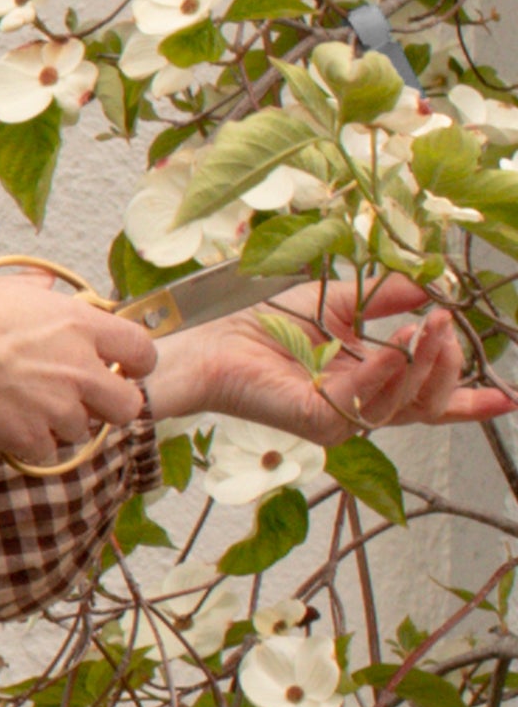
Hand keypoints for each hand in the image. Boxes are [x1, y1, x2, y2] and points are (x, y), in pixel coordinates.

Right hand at [0, 271, 158, 462]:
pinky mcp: (30, 439)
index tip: (127, 365)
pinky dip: (31, 442)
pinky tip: (10, 424)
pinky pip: (46, 450)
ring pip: (81, 430)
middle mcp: (79, 370)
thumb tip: (45, 284)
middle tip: (88, 398)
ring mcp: (57, 409)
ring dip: (63, 423)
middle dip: (112, 405)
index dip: (139, 361)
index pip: (141, 349)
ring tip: (30, 406)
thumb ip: (37, 289)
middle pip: (127, 406)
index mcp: (80, 325)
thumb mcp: (4, 287)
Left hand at [146, 275, 516, 441]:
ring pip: (404, 402)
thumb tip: (433, 286)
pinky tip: (397, 340)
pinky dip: (387, 367)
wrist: (217, 343)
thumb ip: (390, 297)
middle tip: (445, 324)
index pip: (428, 402)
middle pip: (427, 403)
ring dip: (424, 360)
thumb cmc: (268, 327)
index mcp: (371, 385)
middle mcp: (361, 409)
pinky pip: (366, 397)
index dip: (468, 403)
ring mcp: (341, 420)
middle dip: (449, 365)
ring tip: (430, 324)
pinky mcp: (318, 420)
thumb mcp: (342, 302)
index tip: (506, 398)